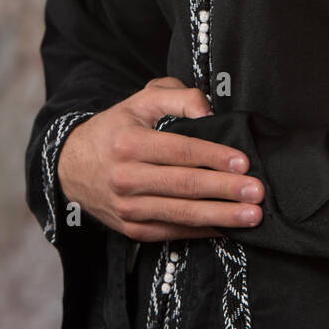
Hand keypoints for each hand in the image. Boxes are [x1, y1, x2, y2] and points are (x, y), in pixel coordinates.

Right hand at [56, 77, 264, 240]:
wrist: (71, 166)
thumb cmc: (116, 128)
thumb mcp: (141, 101)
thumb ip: (178, 97)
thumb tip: (208, 111)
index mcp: (129, 143)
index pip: (180, 151)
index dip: (213, 157)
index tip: (244, 162)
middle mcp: (126, 177)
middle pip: (184, 186)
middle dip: (225, 190)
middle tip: (257, 193)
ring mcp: (127, 208)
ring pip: (181, 213)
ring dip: (220, 216)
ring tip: (251, 216)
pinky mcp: (131, 229)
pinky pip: (172, 230)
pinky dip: (201, 231)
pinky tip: (227, 228)